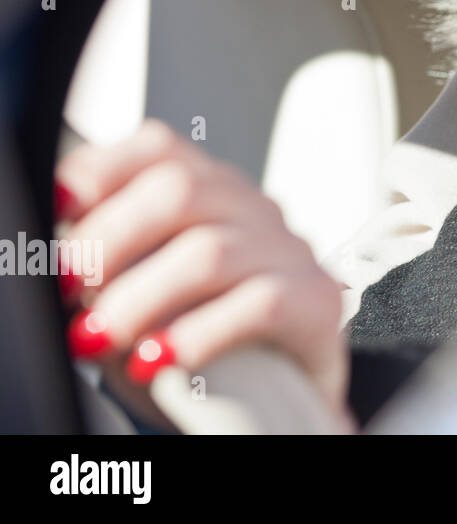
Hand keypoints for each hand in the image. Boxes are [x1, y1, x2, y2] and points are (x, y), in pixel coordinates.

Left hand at [54, 119, 349, 425]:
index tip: (56, 212)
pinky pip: (259, 305)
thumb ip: (109, 265)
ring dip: (139, 297)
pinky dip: (200, 333)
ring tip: (99, 339)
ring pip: (211, 253)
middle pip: (181, 191)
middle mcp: (252, 210)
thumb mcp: (148, 287)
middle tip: (70, 288)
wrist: (285, 392)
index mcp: (211, 190)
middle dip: (109, 239)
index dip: (102, 173)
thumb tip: (56, 261)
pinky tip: (164, 358)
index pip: (160, 149)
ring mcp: (289, 252)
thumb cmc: (205, 336)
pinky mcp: (315, 302)